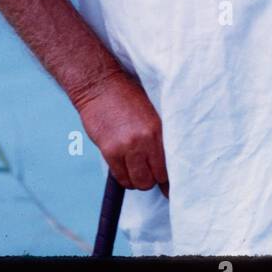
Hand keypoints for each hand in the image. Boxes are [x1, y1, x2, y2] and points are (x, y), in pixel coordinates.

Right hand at [74, 69, 168, 196]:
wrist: (101, 86)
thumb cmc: (127, 97)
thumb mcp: (152, 112)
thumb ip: (159, 136)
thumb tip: (166, 164)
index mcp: (159, 127)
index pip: (170, 165)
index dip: (170, 178)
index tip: (169, 186)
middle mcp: (145, 138)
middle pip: (155, 177)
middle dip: (153, 178)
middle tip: (149, 171)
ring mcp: (127, 146)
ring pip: (139, 182)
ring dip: (138, 180)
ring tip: (136, 168)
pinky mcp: (110, 150)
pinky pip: (121, 178)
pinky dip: (124, 178)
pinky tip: (124, 167)